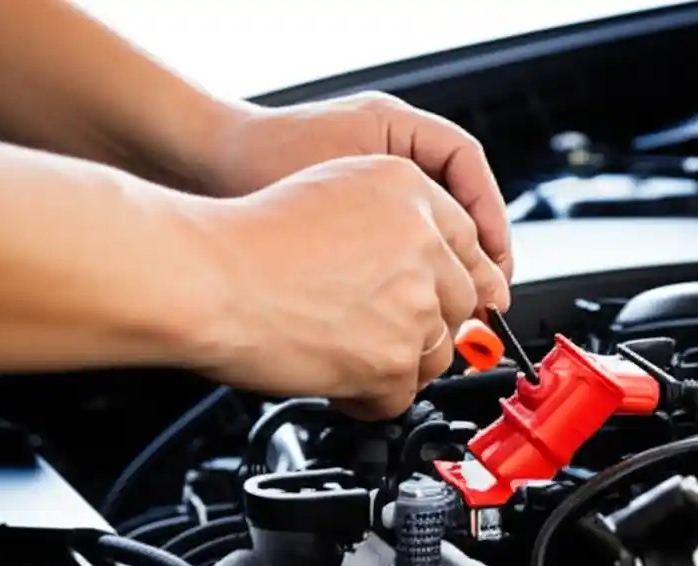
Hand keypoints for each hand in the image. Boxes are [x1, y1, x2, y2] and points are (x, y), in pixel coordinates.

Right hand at [189, 155, 507, 418]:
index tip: (453, 300)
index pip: (469, 243)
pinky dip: (371, 397)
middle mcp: (422, 243)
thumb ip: (392, 221)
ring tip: (348, 353)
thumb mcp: (333, 188)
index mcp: (410, 189)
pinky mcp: (393, 359)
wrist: (207, 278)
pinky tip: (337, 379)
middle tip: (384, 331)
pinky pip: (403, 394)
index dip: (456, 279)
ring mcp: (413, 304)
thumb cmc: (247, 237)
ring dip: (398, 362)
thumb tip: (425, 265)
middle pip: (459, 303)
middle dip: (426, 324)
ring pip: (437, 353)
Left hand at [206, 92, 512, 281]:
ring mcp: (371, 179)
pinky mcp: (353, 210)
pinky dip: (410, 274)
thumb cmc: (260, 160)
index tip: (494, 262)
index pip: (468, 165)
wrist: (202, 163)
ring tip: (451, 308)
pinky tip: (408, 304)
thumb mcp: (348, 183)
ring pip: (432, 229)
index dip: (489, 218)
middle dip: (475, 253)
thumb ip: (403, 219)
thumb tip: (455, 264)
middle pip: (458, 203)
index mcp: (398, 124)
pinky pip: (399, 243)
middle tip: (484, 296)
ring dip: (445, 268)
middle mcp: (390, 148)